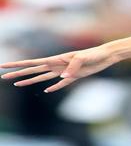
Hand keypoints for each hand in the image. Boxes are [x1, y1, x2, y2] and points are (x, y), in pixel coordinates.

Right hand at [1, 45, 118, 91]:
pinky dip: (53, 87)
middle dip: (18, 74)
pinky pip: (60, 84)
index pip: (32, 62)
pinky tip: (46, 91)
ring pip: (42, 78)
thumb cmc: (93, 54)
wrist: (105, 56)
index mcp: (55, 59)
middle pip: (32, 70)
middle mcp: (56, 65)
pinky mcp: (74, 77)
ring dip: (30, 81)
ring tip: (17, 84)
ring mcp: (64, 72)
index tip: (3, 66)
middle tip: (3, 77)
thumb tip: (63, 78)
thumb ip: (71, 67)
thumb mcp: (82, 58)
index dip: (17, 65)